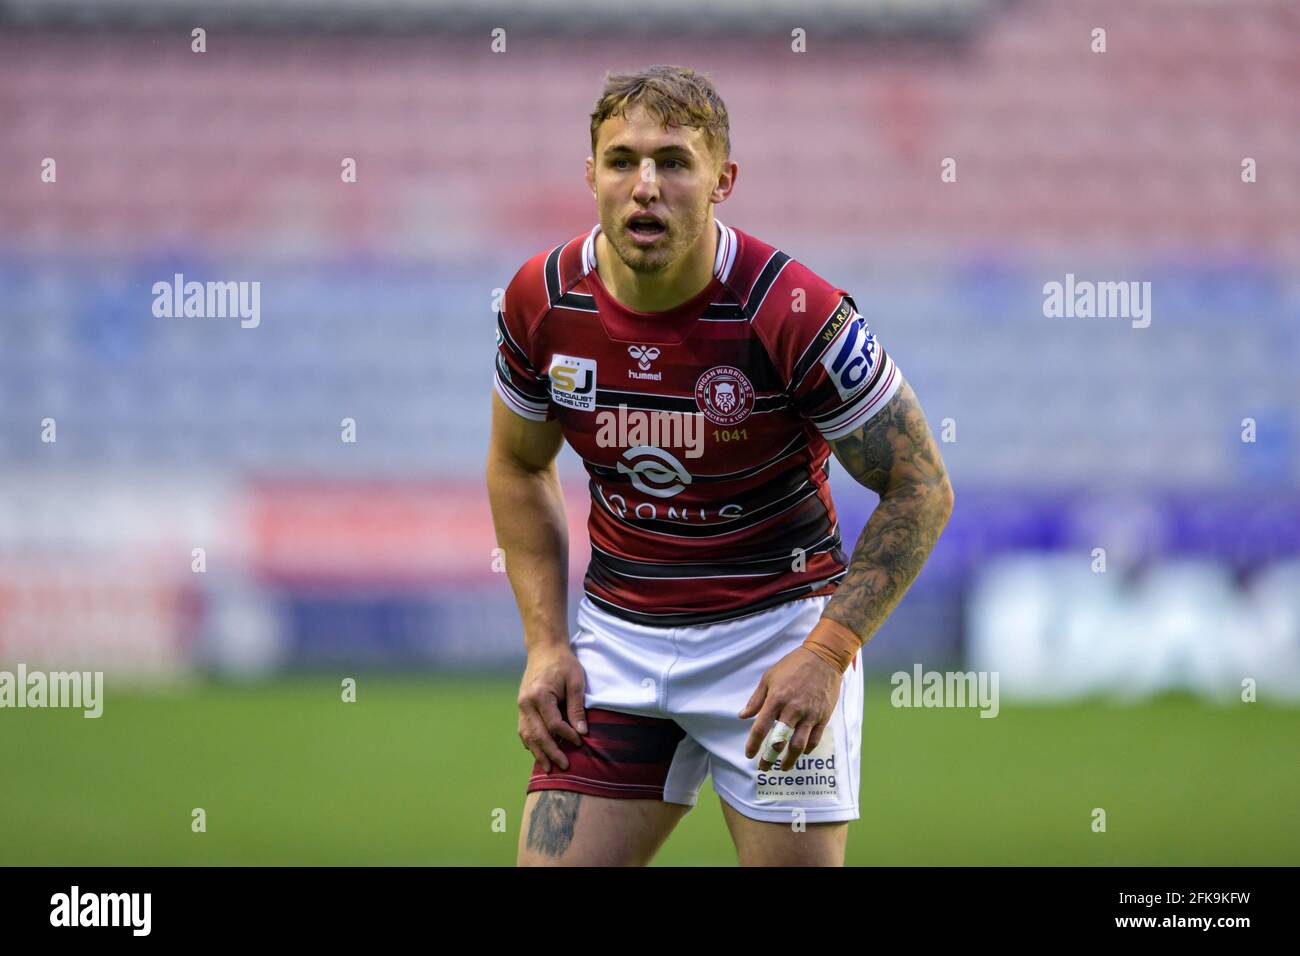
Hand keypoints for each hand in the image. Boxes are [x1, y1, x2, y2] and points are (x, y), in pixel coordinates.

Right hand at [517, 644, 587, 772]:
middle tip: (564, 766)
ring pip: (527, 735)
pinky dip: (531, 743)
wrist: (544, 649)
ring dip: (538, 752)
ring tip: (549, 767)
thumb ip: (576, 708)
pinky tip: (539, 752)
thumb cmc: (563, 664)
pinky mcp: (521, 707)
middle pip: (537, 734)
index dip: (567, 735)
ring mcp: (521, 705)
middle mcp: (526, 703)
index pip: (553, 723)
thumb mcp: (576, 682)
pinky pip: (524, 729)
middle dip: (550, 752)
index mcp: (540, 695)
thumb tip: (581, 733)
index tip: (580, 743)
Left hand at [739, 647, 841, 771]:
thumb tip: (743, 716)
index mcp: (776, 699)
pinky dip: (807, 749)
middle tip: (764, 767)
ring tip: (783, 767)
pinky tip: (802, 752)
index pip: (761, 727)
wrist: (823, 658)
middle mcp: (792, 709)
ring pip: (798, 745)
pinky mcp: (823, 716)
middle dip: (770, 758)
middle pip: (779, 741)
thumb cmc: (793, 665)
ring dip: (790, 760)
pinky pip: (814, 739)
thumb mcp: (769, 677)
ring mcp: (809, 714)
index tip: (749, 755)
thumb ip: (756, 699)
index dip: (753, 744)